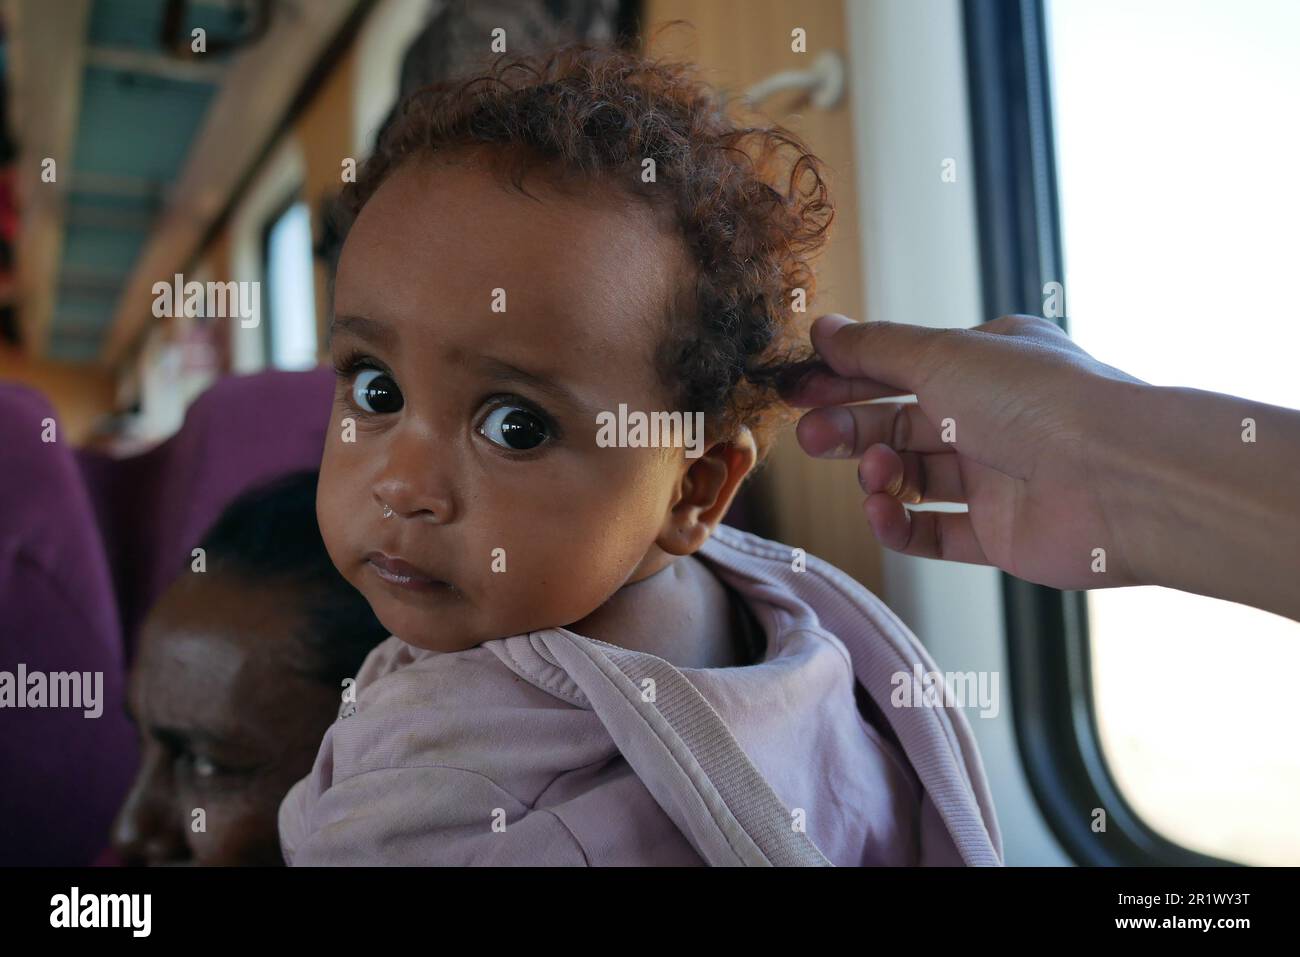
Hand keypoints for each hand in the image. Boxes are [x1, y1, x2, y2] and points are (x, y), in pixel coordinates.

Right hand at [786, 314, 1153, 590]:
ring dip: (880, 475)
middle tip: (810, 438)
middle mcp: (993, 415)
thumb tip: (823, 328)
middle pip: (900, 421)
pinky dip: (901, 524)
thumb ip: (875, 349)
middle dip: (851, 428)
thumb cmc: (1041, 402)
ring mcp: (997, 476)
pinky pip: (934, 531)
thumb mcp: (942, 356)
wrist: (1119, 480)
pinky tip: (882, 512)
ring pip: (914, 476)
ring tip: (870, 476)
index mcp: (987, 362)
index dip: (844, 376)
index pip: (899, 366)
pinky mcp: (1000, 534)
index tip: (796, 389)